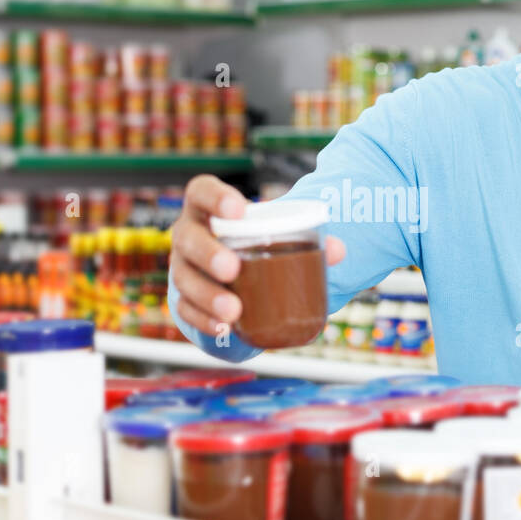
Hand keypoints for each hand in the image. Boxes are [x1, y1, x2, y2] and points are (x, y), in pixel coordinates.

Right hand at [169, 175, 345, 337]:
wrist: (226, 272)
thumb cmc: (252, 243)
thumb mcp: (272, 234)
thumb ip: (305, 238)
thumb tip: (338, 250)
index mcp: (207, 208)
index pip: (201, 191)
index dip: (215, 197)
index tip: (239, 209)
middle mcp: (188, 234)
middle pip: (188, 238)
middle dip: (209, 254)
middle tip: (233, 269)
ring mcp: (182, 267)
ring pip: (184, 279)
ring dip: (208, 295)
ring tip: (234, 310)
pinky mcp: (182, 298)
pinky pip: (186, 310)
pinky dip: (204, 320)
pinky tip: (224, 328)